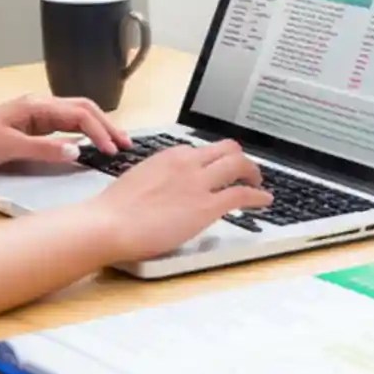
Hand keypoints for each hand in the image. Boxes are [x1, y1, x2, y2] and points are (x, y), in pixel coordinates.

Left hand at [0, 95, 131, 167]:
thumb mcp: (10, 148)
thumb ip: (45, 150)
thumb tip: (78, 151)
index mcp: (37, 106)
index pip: (79, 115)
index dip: (100, 132)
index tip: (112, 150)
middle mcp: (40, 105)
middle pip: (84, 109)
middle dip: (107, 125)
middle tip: (126, 144)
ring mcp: (36, 114)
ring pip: (76, 115)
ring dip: (97, 127)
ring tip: (115, 143)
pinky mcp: (32, 124)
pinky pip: (65, 124)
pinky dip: (83, 131)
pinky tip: (90, 143)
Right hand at [87, 141, 273, 260]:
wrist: (110, 224)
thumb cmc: (115, 209)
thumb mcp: (139, 179)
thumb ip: (159, 177)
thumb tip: (166, 187)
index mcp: (170, 155)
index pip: (204, 150)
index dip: (217, 159)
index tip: (220, 167)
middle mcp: (188, 162)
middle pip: (228, 149)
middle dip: (241, 159)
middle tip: (246, 171)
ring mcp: (199, 183)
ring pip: (239, 165)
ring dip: (253, 173)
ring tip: (258, 183)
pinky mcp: (207, 206)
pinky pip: (242, 194)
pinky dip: (258, 195)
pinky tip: (263, 200)